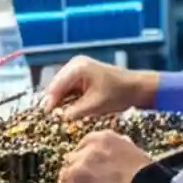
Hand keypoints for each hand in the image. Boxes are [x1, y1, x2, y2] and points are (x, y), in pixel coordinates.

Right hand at [41, 55, 158, 120]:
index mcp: (77, 68)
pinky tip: (66, 109)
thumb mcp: (94, 105)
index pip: (56, 85)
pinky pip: (70, 87)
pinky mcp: (83, 75)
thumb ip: (74, 111)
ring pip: (62, 87)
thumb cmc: (117, 94)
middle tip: (50, 117)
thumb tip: (59, 118)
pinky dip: (68, 98)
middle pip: (57, 85)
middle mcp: (75, 64)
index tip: (46, 115)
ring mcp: (79, 69)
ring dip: (60, 100)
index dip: (50, 101)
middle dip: (53, 100)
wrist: (136, 88)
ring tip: (56, 115)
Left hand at [58, 130, 153, 182]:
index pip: (84, 146)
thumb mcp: (133, 153)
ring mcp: (81, 159)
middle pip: (74, 158)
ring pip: (67, 172)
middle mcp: (91, 144)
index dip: (88, 163)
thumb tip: (113, 154)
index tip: (93, 173)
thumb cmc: (147, 178)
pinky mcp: (76, 176)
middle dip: (80, 173)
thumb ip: (117, 150)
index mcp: (105, 137)